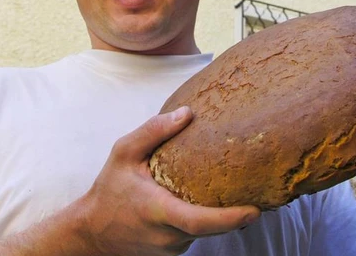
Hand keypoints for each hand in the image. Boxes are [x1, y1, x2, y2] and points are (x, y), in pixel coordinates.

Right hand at [71, 107, 259, 254]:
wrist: (91, 233)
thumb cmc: (109, 190)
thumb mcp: (122, 153)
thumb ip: (153, 131)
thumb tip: (187, 113)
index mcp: (158, 211)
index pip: (200, 221)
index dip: (230, 219)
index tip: (255, 210)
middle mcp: (168, 235)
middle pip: (212, 228)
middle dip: (239, 215)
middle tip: (264, 192)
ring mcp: (172, 248)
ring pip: (205, 232)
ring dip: (222, 216)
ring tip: (242, 192)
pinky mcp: (173, 253)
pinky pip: (196, 236)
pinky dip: (208, 221)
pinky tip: (212, 202)